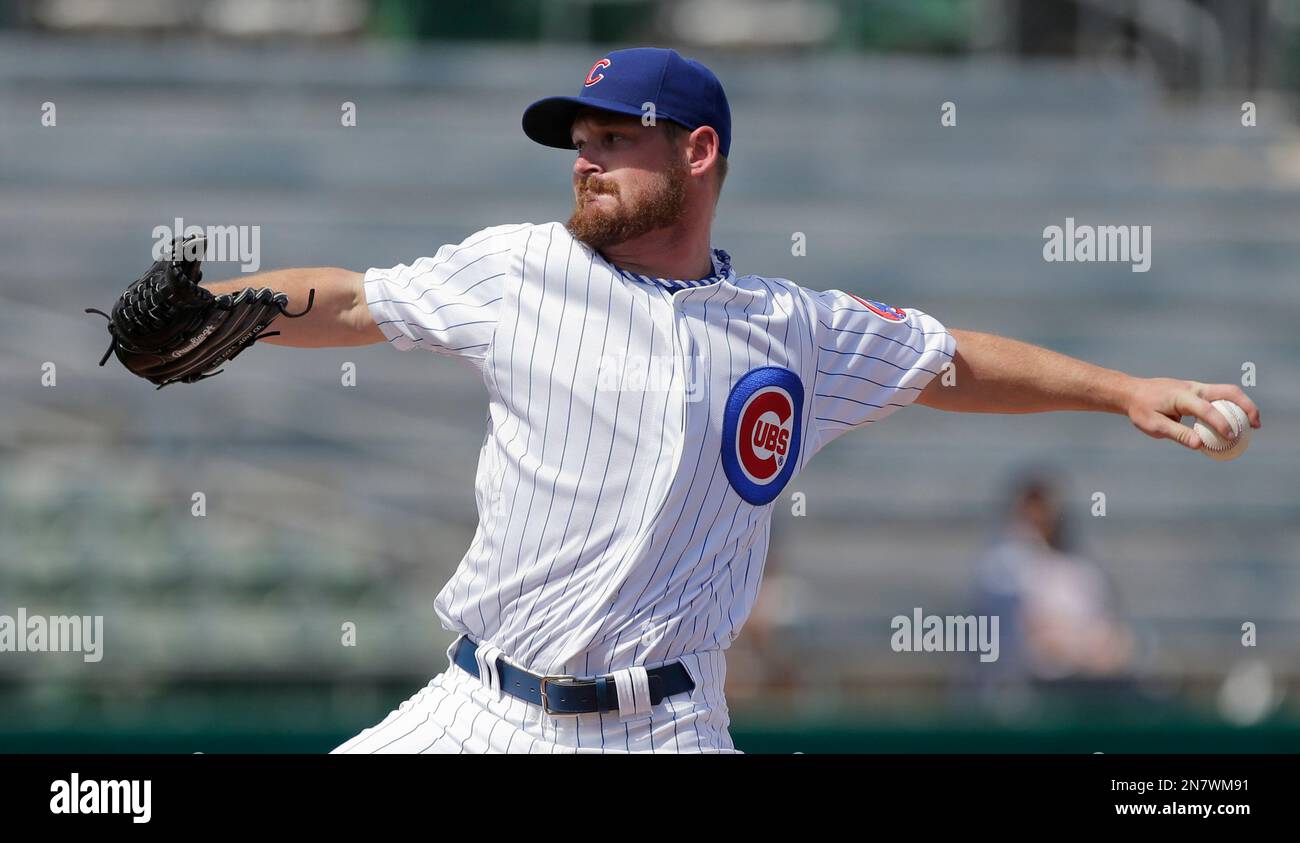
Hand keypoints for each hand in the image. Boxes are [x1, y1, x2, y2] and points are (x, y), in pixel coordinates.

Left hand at [1125, 377, 1260, 450]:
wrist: (1132, 392)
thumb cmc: (1141, 409)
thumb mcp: (1153, 425)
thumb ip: (1177, 434)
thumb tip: (1199, 445)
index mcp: (1182, 396)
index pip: (1207, 409)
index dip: (1221, 423)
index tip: (1231, 437)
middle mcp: (1194, 388)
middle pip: (1229, 392)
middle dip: (1247, 407)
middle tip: (1256, 426)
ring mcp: (1197, 387)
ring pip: (1228, 392)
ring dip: (1243, 405)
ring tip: (1252, 425)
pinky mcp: (1197, 390)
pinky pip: (1219, 396)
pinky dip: (1232, 407)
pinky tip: (1235, 422)